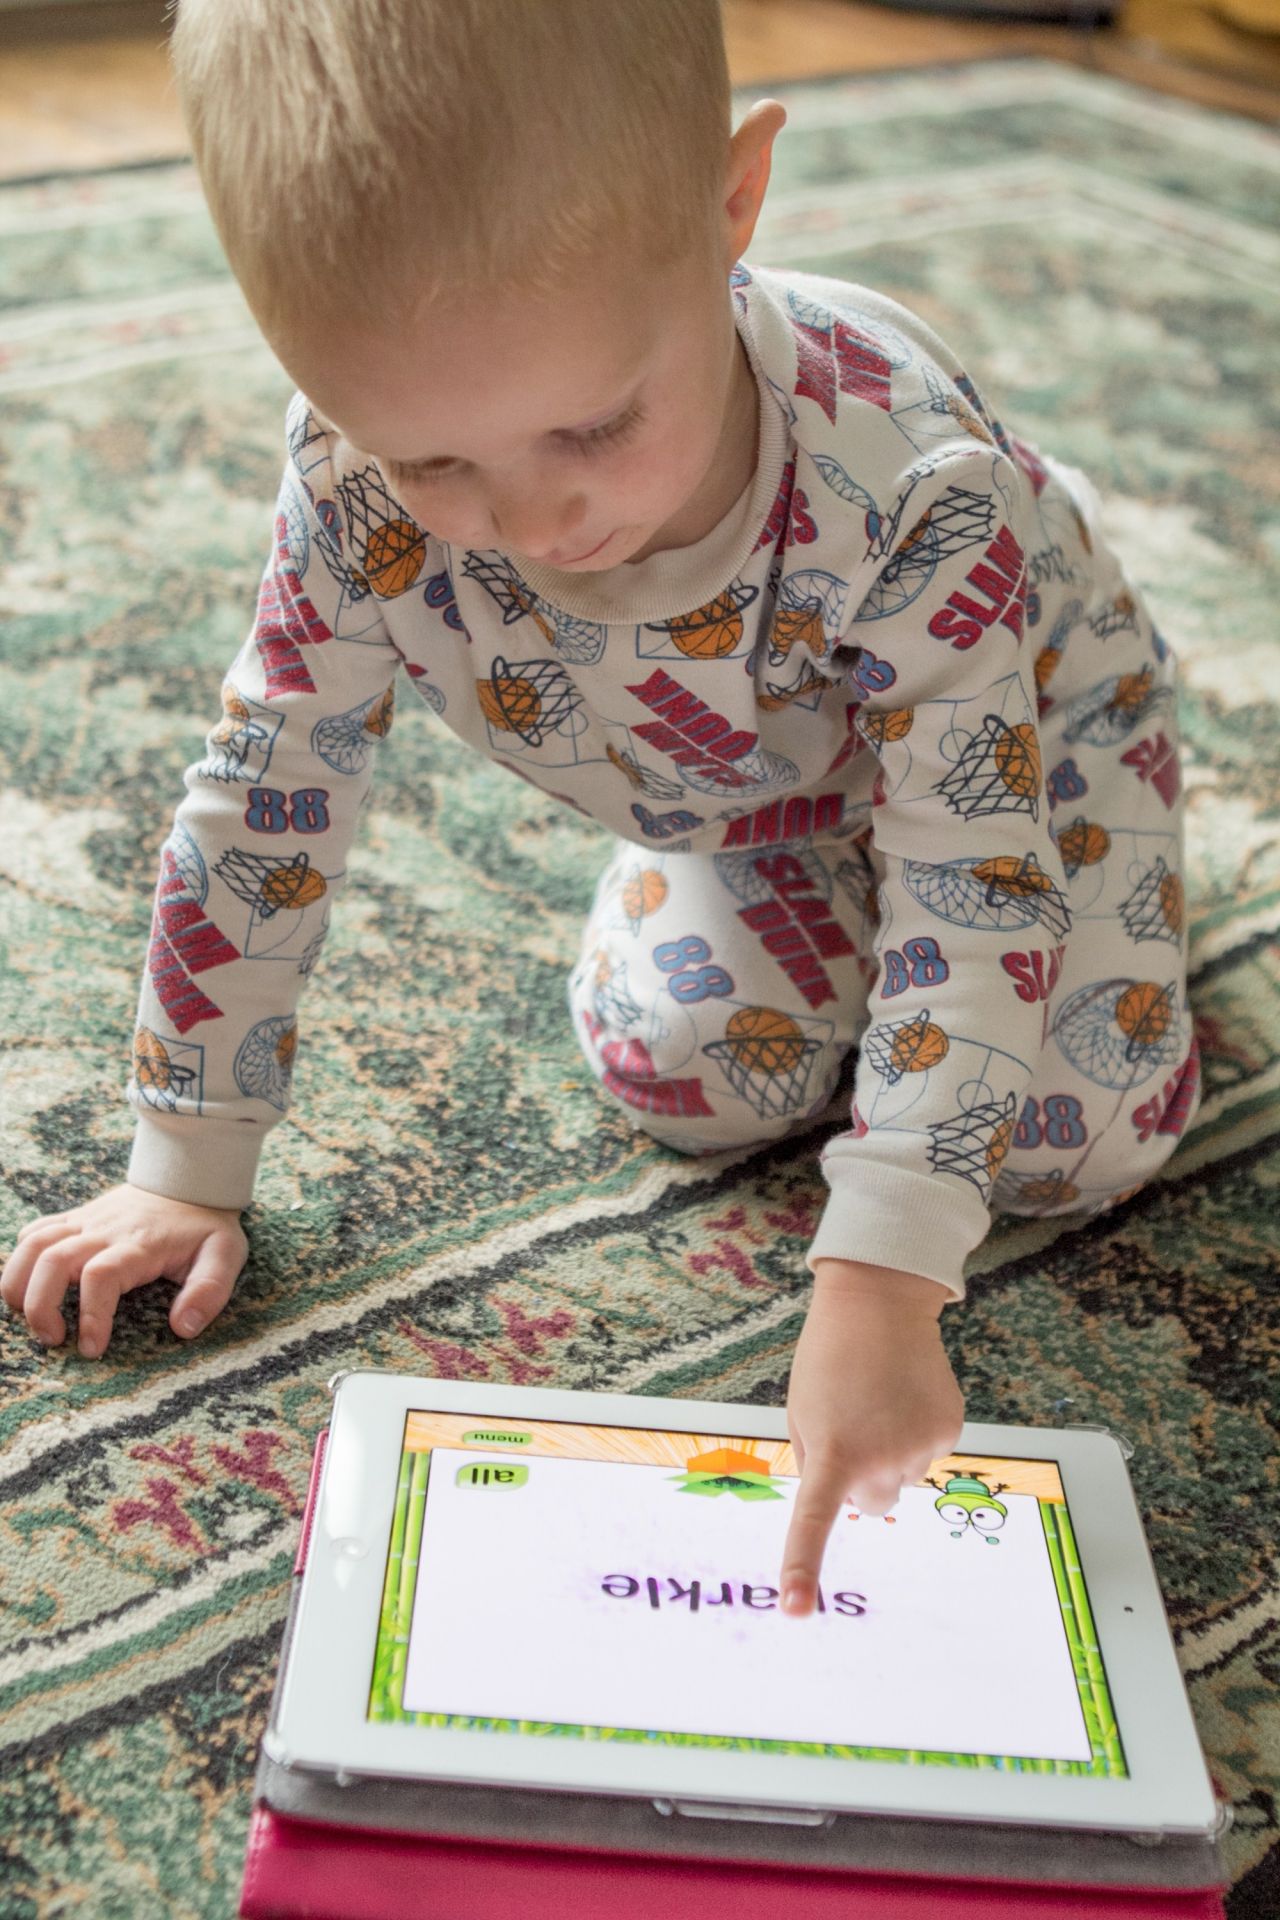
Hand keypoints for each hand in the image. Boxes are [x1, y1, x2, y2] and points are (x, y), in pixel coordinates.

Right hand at [1, 1182, 247, 1357]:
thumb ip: (209, 1291)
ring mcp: (85, 1221)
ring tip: (30, 1319)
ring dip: (19, 1284)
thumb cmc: (206, 1225)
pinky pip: (34, 1231)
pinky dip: (20, 1259)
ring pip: (33, 1244)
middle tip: (53, 1340)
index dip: (90, 1315)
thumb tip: (184, 1328)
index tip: (92, 1348)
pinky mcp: (75, 1218)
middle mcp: (105, 1230)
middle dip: (41, 1306)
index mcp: (140, 1244)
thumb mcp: (226, 1254)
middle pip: (53, 1260)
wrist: (189, 1178)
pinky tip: (28, 1286)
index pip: (101, 1276)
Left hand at [779, 1259, 963, 1616]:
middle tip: (854, 1427)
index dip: (803, 1568)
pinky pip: (928, 1454)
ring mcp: (921, 1447)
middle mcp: (881, 1457)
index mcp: (834, 1452)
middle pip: (872, 1504)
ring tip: (880, 1400)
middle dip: (861, 1478)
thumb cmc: (829, 1360)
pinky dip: (916, 1434)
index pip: (816, 1522)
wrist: (879, 1304)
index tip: (795, 1611)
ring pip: (902, 1478)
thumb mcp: (804, 1414)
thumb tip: (848, 1499)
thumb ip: (820, 1463)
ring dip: (890, 1452)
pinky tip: (906, 1396)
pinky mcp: (950, 1431)